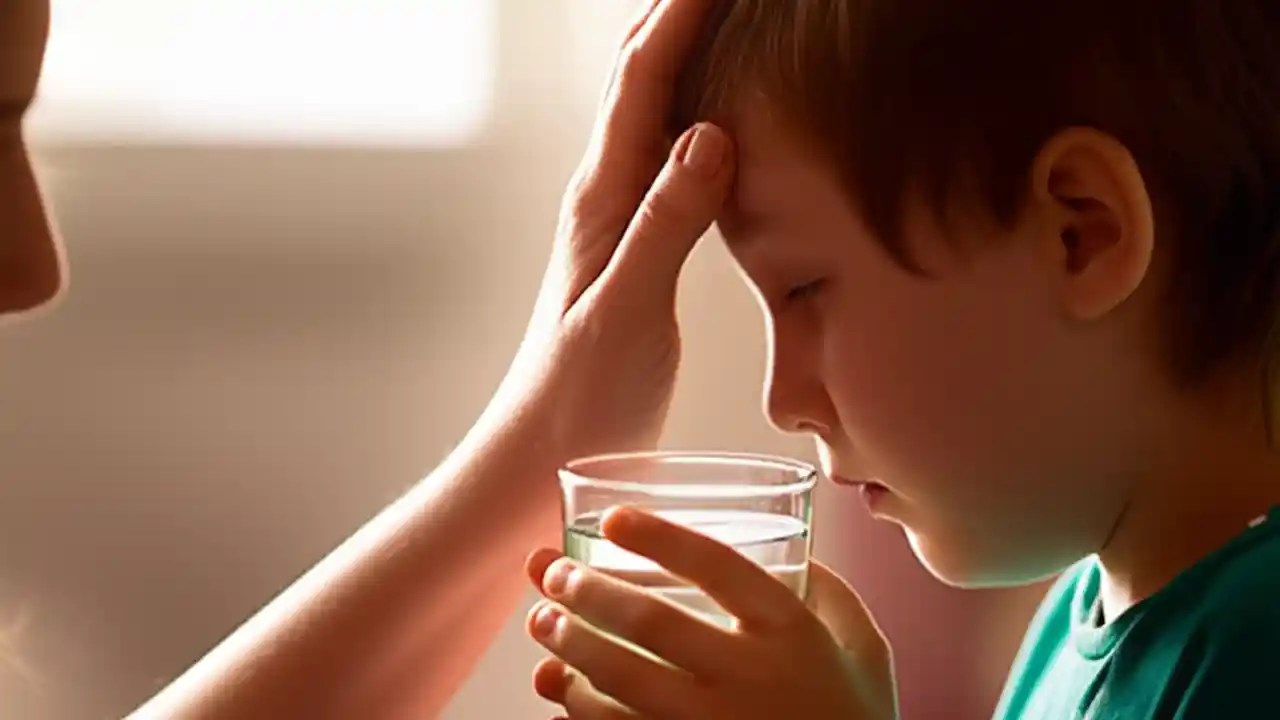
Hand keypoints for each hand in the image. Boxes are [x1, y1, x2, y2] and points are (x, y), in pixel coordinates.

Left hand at [482, 0, 733, 459]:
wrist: (542, 450)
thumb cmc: (581, 396)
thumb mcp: (628, 312)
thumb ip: (666, 225)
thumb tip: (711, 132)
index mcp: (603, 196)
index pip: (645, 76)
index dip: (685, 11)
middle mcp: (605, 191)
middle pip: (641, 72)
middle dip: (682, 11)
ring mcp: (618, 215)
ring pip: (653, 105)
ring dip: (685, 47)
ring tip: (728, 14)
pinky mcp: (636, 243)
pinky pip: (668, 150)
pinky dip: (696, 106)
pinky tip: (723, 108)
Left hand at [524, 508, 898, 719]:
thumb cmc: (857, 714)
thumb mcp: (863, 645)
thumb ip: (825, 590)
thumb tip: (781, 543)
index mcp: (791, 633)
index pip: (718, 568)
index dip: (661, 537)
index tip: (614, 519)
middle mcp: (751, 680)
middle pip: (650, 623)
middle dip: (588, 591)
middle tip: (553, 574)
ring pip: (620, 685)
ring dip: (569, 648)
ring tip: (542, 622)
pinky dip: (578, 710)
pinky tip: (558, 687)